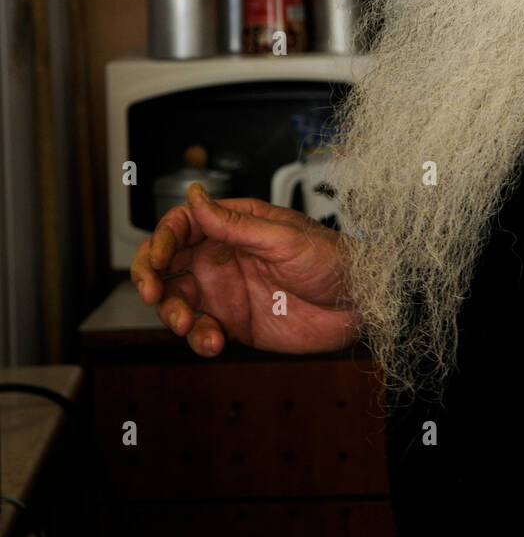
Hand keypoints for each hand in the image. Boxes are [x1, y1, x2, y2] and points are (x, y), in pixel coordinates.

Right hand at [130, 184, 359, 357]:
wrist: (359, 304)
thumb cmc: (331, 258)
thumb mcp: (283, 238)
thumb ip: (234, 223)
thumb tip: (195, 195)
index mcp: (233, 226)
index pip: (181, 225)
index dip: (161, 241)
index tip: (158, 263)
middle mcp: (222, 256)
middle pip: (167, 263)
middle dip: (151, 279)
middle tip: (153, 297)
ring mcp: (226, 290)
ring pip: (177, 299)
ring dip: (173, 313)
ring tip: (187, 325)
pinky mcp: (234, 323)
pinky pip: (201, 330)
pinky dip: (198, 338)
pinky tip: (214, 342)